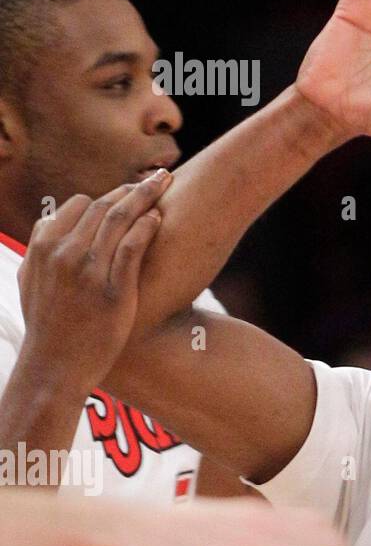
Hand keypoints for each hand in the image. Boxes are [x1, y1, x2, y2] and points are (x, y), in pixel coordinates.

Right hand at [18, 171, 171, 391]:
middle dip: (133, 188)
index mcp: (44, 248)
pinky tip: (160, 218)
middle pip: (104, 206)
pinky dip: (147, 226)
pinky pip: (133, 246)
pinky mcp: (114, 289)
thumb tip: (48, 223)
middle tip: (158, 178)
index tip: (129, 189)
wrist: (56, 367)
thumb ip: (39, 250)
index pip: (80, 206)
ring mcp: (89, 270)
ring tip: (166, 186)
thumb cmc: (47, 326)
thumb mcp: (29, 283)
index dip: (108, 196)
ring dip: (145, 197)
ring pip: (120, 219)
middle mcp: (64, 253)